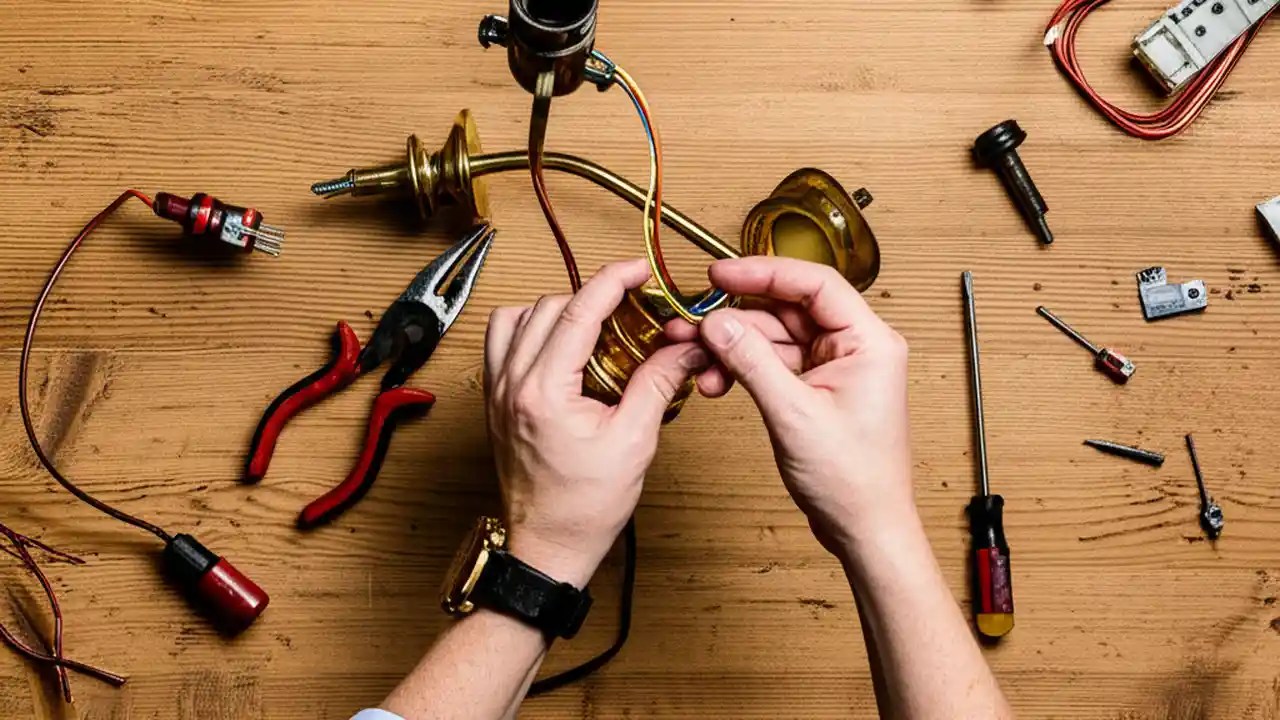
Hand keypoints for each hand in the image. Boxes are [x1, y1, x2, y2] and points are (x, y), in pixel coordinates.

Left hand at [484, 259, 709, 586]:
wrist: (547, 547)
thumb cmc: (583, 508)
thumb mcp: (633, 442)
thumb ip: (657, 384)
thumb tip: (685, 348)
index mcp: (544, 392)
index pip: (578, 311)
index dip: (613, 280)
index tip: (639, 270)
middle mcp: (511, 385)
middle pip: (550, 307)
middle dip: (593, 297)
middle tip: (631, 307)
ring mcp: (497, 392)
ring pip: (518, 318)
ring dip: (557, 310)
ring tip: (594, 325)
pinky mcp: (495, 402)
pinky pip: (502, 343)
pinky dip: (530, 330)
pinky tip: (559, 346)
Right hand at [666, 257, 912, 554]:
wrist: (864, 528)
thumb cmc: (854, 480)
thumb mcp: (793, 414)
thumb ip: (752, 361)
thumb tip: (718, 323)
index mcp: (869, 341)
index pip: (814, 284)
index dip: (764, 272)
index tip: (720, 274)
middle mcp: (855, 347)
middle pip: (788, 308)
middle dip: (737, 314)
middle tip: (694, 318)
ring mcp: (835, 367)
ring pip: (775, 336)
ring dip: (734, 345)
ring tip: (697, 357)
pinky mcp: (817, 387)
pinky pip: (774, 362)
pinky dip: (743, 368)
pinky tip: (716, 380)